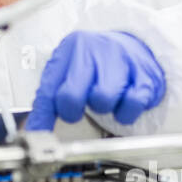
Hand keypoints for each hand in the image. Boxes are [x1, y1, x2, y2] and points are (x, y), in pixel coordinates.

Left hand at [26, 31, 165, 130]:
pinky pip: (133, 103)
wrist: (135, 46)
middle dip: (73, 111)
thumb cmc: (97, 64)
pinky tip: (123, 104)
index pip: (49, 89)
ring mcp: (122, 60)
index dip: (44, 118)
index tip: (41, 135)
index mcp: (71, 49)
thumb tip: (36, 131)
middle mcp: (95, 50)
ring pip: (103, 99)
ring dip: (104, 109)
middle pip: (72, 95)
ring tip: (106, 101)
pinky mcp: (145, 75)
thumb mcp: (69, 72)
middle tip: (80, 110)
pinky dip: (126, 113)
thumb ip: (50, 99)